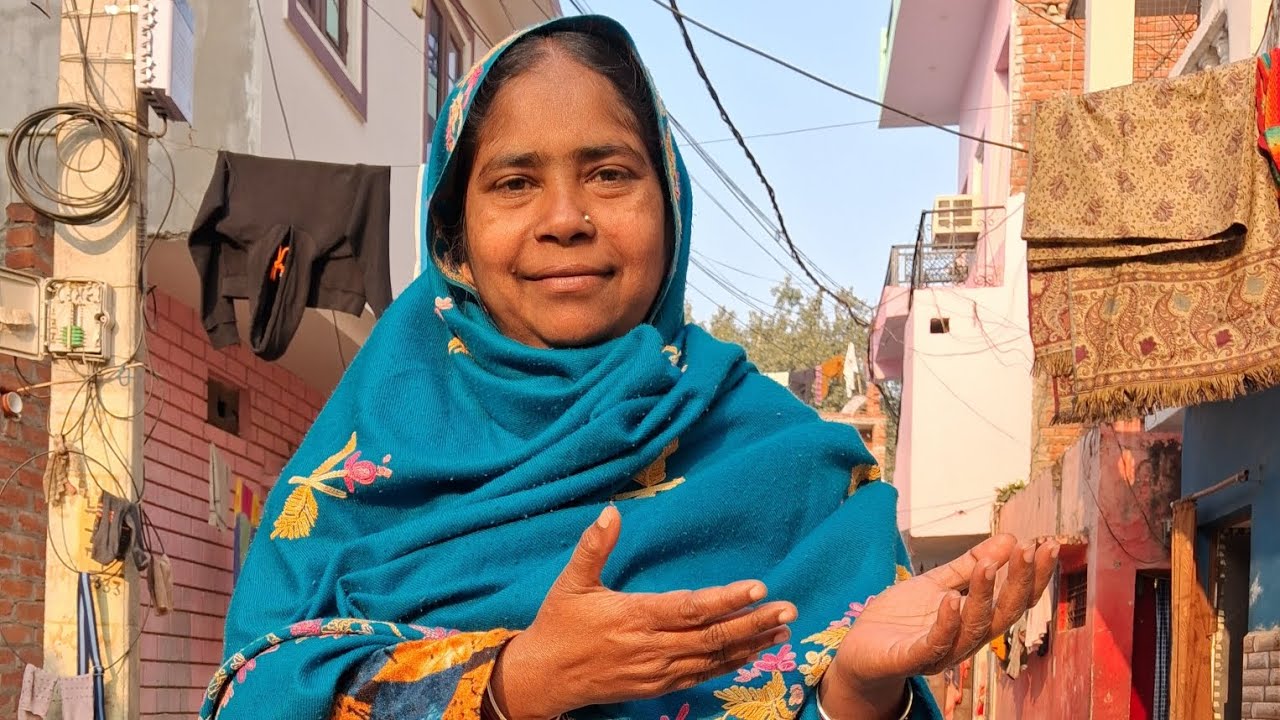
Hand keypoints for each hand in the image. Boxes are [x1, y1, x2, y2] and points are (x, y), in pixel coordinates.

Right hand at [490, 506, 796, 719]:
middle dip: (754, 622)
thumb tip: (612, 511)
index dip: (726, 600)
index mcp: (635, 616)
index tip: (757, 588)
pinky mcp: (658, 686)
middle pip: (713, 636)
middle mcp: (653, 646)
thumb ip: (594, 546)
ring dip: (751, 644)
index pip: (691, 609)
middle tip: (788, 610)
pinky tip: (753, 653)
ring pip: (714, 658)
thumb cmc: (559, 625)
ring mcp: (658, 670)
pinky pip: (702, 675)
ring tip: (782, 629)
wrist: (544, 678)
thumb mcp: (571, 582)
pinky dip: (731, 664)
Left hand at [830, 535, 1057, 689]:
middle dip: (1019, 584)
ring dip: (984, 597)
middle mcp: (965, 640)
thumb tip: (1009, 539)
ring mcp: (940, 652)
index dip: (1033, 576)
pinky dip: (947, 623)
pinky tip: (952, 599)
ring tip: (988, 566)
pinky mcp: (911, 658)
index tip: (1047, 545)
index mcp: (975, 621)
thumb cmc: (900, 619)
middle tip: (1029, 551)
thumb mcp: (936, 583)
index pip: (1014, 600)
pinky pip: (935, 644)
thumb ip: (969, 566)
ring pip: (974, 629)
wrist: (859, 649)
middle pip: (1004, 615)